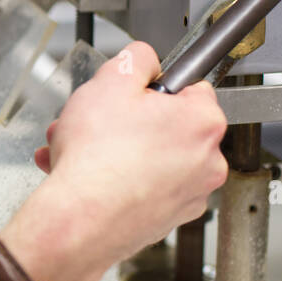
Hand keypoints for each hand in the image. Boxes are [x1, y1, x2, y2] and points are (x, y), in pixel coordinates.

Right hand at [0, 41, 227, 280]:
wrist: (79, 221)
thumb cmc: (96, 158)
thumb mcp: (110, 81)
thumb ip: (136, 58)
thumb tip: (144, 59)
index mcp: (202, 121)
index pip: (190, 88)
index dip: (153, 87)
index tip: (132, 94)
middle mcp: (207, 161)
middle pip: (166, 126)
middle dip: (125, 121)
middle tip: (93, 121)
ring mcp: (189, 195)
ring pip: (150, 159)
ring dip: (113, 151)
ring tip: (74, 150)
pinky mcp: (166, 220)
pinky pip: (142, 189)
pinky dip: (116, 181)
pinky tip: (82, 176)